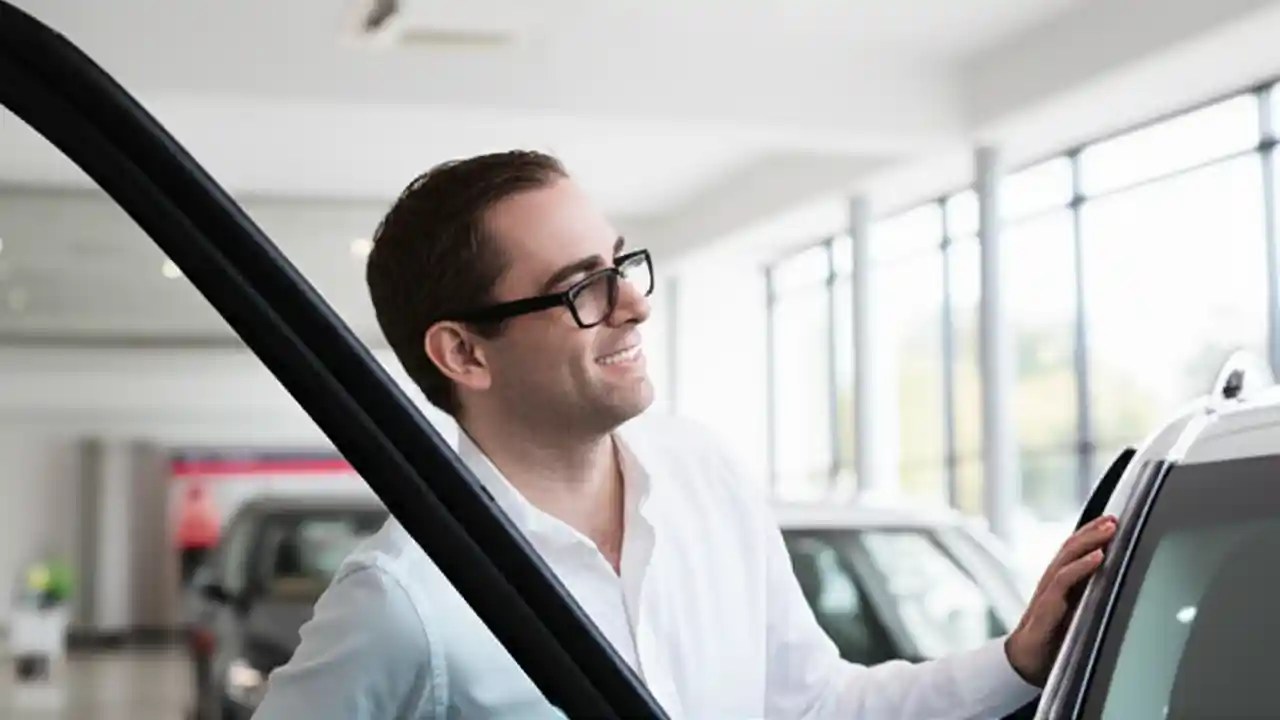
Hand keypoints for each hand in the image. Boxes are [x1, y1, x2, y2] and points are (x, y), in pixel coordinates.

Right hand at [1005, 515, 1116, 686]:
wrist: (1025, 663)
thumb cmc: (1053, 640)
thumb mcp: (1077, 615)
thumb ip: (1091, 597)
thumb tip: (1119, 587)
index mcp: (1060, 583)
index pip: (1074, 549)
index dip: (1090, 532)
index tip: (1110, 520)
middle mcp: (1052, 582)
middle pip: (1071, 547)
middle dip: (1092, 530)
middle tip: (1113, 518)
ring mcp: (1048, 592)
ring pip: (1068, 557)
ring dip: (1090, 540)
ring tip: (1108, 529)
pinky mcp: (1047, 606)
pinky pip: (1064, 580)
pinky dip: (1081, 566)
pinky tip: (1097, 557)